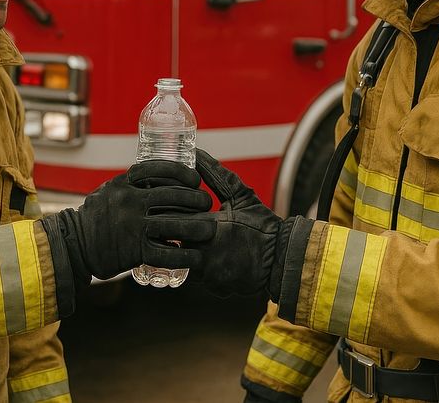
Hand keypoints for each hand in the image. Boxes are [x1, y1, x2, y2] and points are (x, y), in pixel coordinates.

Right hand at [42, 160, 210, 285]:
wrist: (73, 244)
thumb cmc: (94, 216)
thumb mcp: (110, 190)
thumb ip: (132, 185)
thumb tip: (158, 178)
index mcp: (125, 183)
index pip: (160, 169)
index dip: (182, 173)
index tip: (195, 179)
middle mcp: (130, 201)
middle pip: (174, 196)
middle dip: (197, 199)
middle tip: (207, 204)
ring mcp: (133, 226)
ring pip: (175, 224)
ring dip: (198, 227)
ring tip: (210, 229)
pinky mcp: (134, 251)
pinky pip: (167, 253)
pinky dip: (185, 255)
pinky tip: (197, 257)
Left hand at [148, 149, 296, 296]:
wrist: (282, 259)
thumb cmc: (262, 225)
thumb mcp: (240, 195)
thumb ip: (216, 174)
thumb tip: (195, 152)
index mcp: (211, 224)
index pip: (175, 214)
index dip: (165, 208)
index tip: (159, 202)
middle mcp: (207, 249)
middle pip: (170, 237)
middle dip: (162, 228)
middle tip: (156, 221)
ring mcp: (209, 271)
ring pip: (177, 259)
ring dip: (172, 249)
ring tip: (170, 239)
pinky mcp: (213, 286)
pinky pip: (192, 277)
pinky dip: (188, 266)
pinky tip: (188, 257)